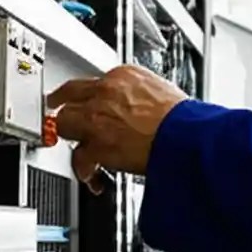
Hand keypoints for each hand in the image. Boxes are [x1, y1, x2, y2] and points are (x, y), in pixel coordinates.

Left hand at [46, 65, 186, 192]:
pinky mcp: (96, 145)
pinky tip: (92, 176)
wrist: (188, 137)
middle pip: (67, 97)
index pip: (92, 81)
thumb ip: (139, 96)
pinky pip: (79, 158)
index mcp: (124, 75)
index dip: (84, 96)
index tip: (81, 102)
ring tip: (82, 154)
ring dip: (72, 140)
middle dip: (65, 111)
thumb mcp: (162, 93)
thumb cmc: (184, 119)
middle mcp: (105, 92)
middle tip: (64, 121)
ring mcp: (97, 118)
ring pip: (63, 124)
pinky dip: (85, 170)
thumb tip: (137, 107)